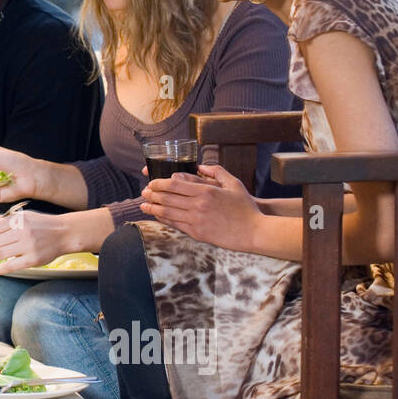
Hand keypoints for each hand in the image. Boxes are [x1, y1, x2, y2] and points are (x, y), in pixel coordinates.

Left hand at [0, 209, 77, 273]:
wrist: (65, 232)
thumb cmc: (41, 224)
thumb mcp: (22, 216)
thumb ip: (2, 220)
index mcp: (17, 220)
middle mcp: (21, 231)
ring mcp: (28, 246)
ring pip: (0, 254)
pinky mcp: (34, 259)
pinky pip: (14, 265)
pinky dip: (0, 268)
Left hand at [139, 164, 261, 250]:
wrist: (254, 232)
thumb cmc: (245, 207)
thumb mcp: (234, 184)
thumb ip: (217, 171)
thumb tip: (201, 165)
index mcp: (206, 191)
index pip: (174, 184)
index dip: (159, 183)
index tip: (152, 182)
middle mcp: (198, 205)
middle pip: (167, 198)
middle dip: (152, 194)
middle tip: (143, 192)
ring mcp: (196, 220)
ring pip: (167, 212)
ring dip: (152, 208)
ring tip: (143, 205)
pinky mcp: (197, 233)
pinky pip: (175, 225)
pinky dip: (163, 219)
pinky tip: (157, 216)